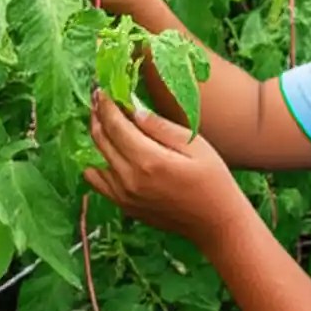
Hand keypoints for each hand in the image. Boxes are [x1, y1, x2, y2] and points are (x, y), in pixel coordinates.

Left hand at [84, 89, 252, 244]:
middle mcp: (129, 179)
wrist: (215, 222)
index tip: (102, 89)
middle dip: (97, 115)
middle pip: (101, 140)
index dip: (106, 104)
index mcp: (148, 160)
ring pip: (94, 160)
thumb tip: (134, 109)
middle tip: (98, 99)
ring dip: (95, 137)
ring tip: (102, 121)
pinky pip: (97, 181)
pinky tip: (106, 151)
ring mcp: (123, 196)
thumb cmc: (212, 179)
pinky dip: (96, 163)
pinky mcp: (124, 206)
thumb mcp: (195, 145)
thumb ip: (161, 127)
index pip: (115, 125)